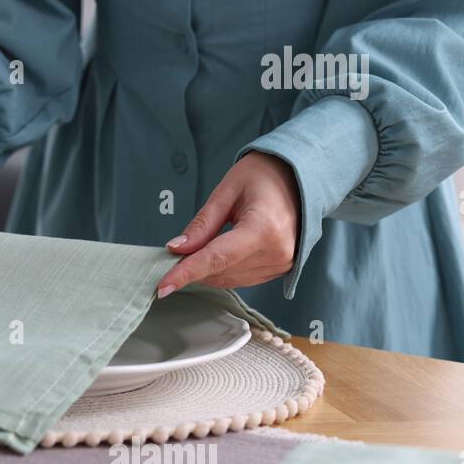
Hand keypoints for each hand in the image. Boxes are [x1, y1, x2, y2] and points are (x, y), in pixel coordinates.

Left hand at [158, 152, 300, 295]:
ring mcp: (281, 264)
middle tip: (176, 251)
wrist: (301, 177)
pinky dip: (223, 269)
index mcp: (263, 229)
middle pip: (220, 271)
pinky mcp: (280, 269)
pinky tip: (218, 252)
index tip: (162, 287)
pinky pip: (241, 278)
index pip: (216, 259)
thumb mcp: (226, 192)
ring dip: (207, 269)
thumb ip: (202, 224)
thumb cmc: (262, 176)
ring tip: (202, 245)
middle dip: (192, 266)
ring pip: (228, 279)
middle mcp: (276, 252)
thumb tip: (176, 249)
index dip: (186, 274)